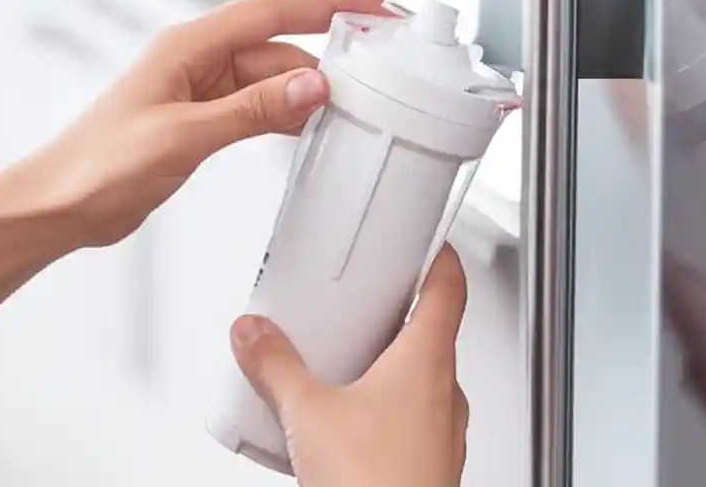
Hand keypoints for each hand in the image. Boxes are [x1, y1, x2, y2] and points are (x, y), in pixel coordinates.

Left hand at [11, 0, 389, 247]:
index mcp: (188, 45)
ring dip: (314, 78)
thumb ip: (252, 110)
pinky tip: (317, 120)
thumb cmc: (97, 165)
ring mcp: (202, 87)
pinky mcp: (203, 117)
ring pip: (275, 72)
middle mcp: (199, 58)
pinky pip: (261, 102)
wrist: (59, 205)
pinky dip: (291, 108)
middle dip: (334, 26)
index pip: (273, 8)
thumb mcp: (182, 136)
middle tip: (386, 29)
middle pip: (280, 32)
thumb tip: (312, 84)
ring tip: (362, 88)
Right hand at [230, 245, 469, 486]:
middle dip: (401, 315)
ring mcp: (445, 432)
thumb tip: (255, 335)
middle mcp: (446, 392)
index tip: (431, 242)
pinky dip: (390, 408)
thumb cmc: (376, 484)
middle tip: (370, 302)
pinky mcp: (432, 466)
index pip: (451, 288)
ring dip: (394, 365)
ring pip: (426, 380)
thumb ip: (276, 366)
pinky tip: (352, 423)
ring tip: (351, 364)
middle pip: (436, 333)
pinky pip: (416, 421)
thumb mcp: (307, 414)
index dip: (442, 257)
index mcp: (428, 361)